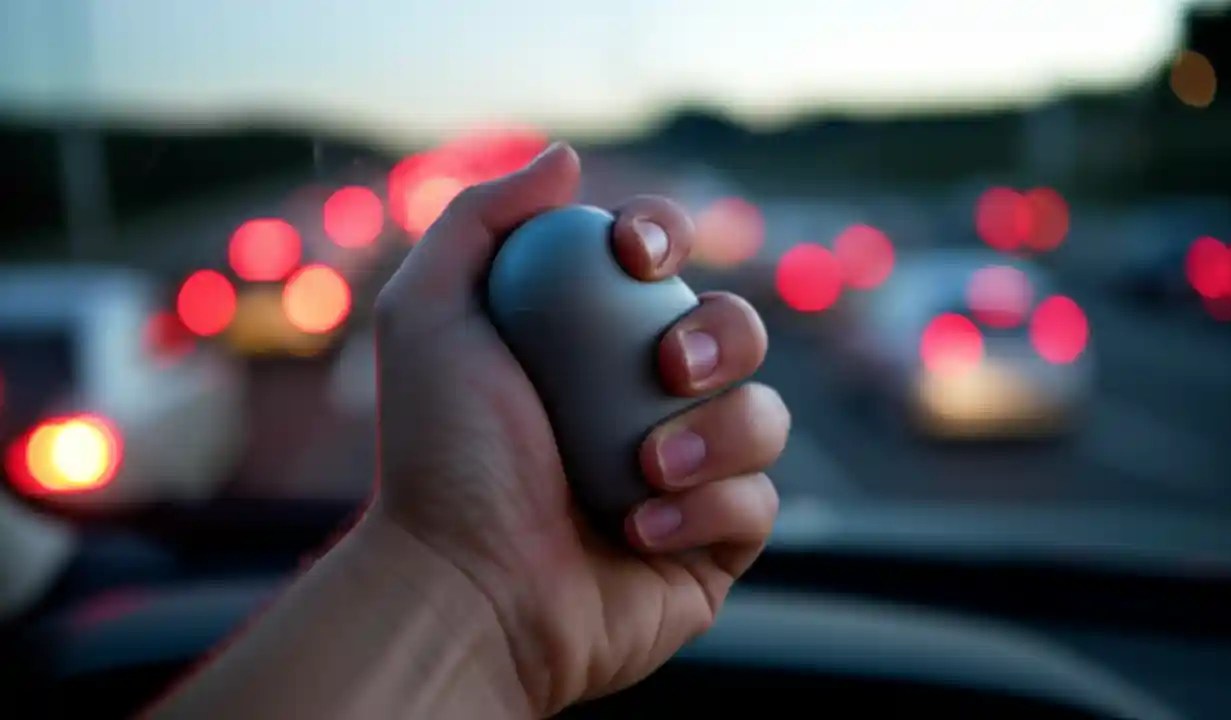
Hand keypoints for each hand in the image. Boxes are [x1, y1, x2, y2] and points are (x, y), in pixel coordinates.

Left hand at [370, 142, 788, 715]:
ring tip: (647, 467)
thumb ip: (481, 219)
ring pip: (766, 417)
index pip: (660, 264)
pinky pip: (759, 505)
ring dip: (717, 435)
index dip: (666, 235)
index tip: (635, 252)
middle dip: (720, 336)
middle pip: (736, 331)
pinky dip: (706, 511)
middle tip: (665, 368)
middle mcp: (646, 401)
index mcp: (591, 343)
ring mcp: (687, 474)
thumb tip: (566, 159)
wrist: (462, 588)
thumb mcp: (428, 315)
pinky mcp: (715, 545)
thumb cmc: (439, 456)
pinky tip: (640, 532)